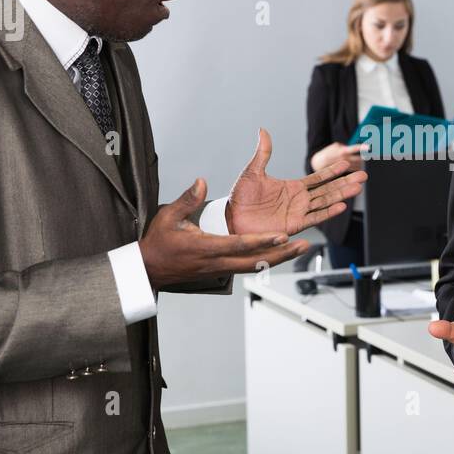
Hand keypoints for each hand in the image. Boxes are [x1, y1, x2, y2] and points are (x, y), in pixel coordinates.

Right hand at [140, 178, 309, 286]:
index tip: (282, 236)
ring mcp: (221, 269)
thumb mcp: (168, 216)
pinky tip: (280, 254)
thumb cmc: (159, 242)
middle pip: (256, 260)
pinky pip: (248, 267)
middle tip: (304, 245)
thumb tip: (202, 181)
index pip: (239, 245)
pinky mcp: (222, 271)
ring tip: (300, 248)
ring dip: (279, 258)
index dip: (262, 241)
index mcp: (205, 247)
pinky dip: (266, 260)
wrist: (149, 269)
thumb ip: (187, 199)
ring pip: (255, 266)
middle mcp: (217, 261)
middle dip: (282, 254)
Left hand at [228, 129, 367, 235]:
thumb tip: (263, 130)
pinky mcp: (293, 225)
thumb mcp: (252, 171)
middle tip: (363, 175)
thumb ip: (263, 153)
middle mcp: (298, 200)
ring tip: (358, 187)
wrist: (231, 218)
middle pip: (327, 189)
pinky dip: (328, 212)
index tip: (346, 162)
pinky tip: (341, 205)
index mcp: (292, 187)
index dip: (332, 171)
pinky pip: (314, 217)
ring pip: (325, 202)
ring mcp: (297, 212)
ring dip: (342, 194)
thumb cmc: (240, 197)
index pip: (317, 178)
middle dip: (345, 182)